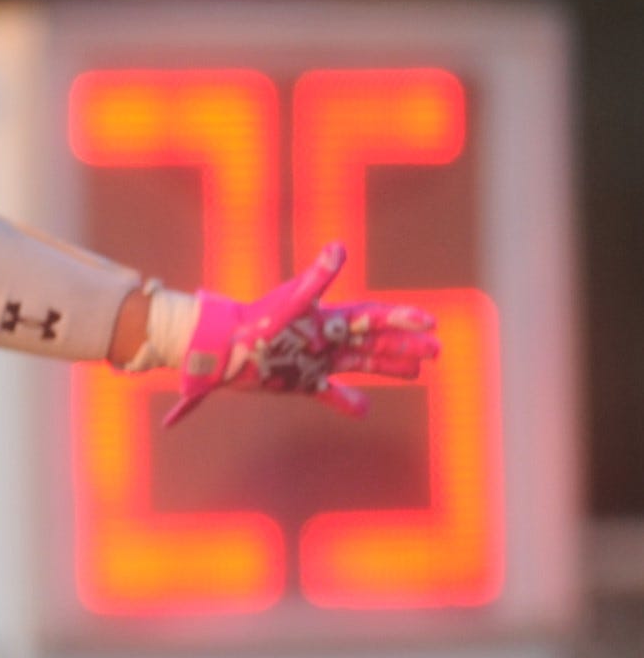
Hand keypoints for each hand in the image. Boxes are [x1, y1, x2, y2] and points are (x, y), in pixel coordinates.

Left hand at [166, 243, 439, 426]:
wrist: (219, 348)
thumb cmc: (255, 323)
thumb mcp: (291, 302)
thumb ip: (317, 278)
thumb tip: (339, 247)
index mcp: (327, 319)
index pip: (373, 317)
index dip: (403, 319)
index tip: (431, 322)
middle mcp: (325, 339)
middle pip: (375, 340)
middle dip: (405, 345)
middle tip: (437, 350)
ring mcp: (314, 361)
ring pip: (361, 364)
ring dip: (389, 367)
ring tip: (418, 372)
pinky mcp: (299, 381)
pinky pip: (329, 393)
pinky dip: (346, 402)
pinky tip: (365, 410)